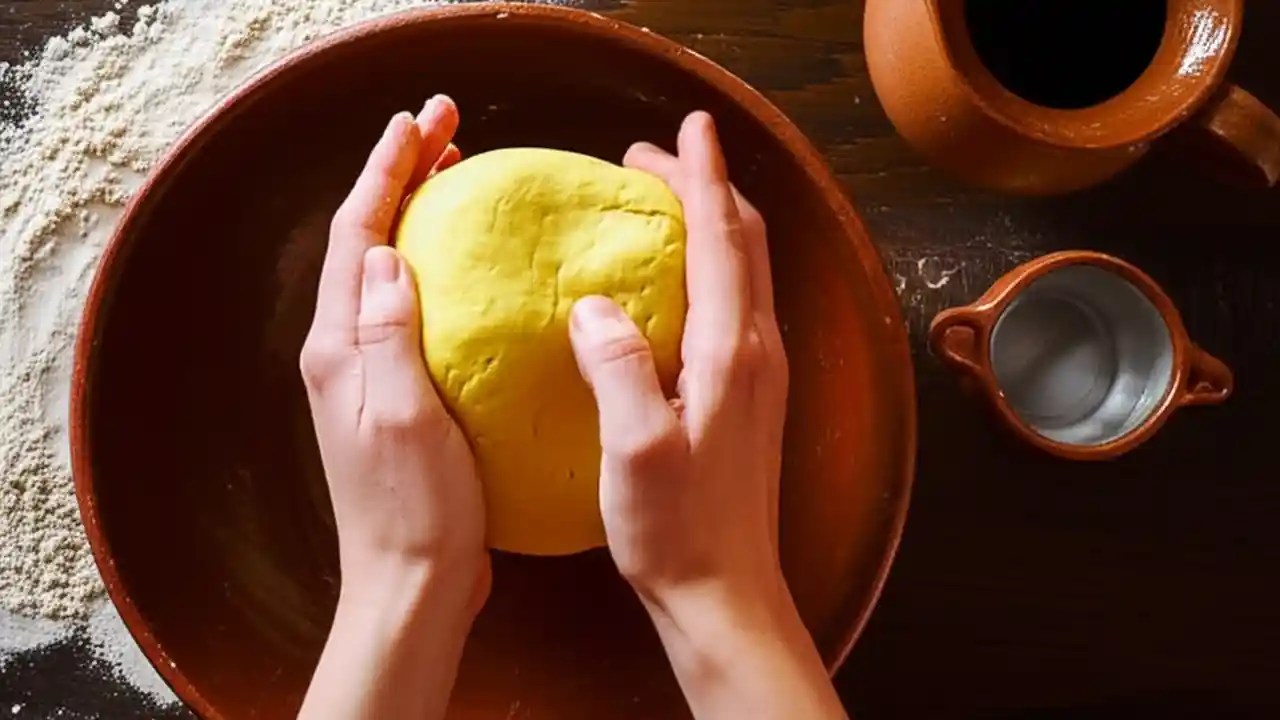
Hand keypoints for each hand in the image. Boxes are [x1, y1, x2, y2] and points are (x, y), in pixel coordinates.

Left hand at [299, 96, 484, 719]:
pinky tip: (463, 266)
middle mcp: (342, 352)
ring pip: (385, 271)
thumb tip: (389, 253)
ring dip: (412, 215)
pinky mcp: (394, 395)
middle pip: (366, 243)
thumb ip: (388, 333)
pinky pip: (407, 307)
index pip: (359, 235)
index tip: (421, 122)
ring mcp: (364, 374)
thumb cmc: (414, 509)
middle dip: (399, 178)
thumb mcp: (402, 415)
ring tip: (452, 176)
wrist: (410, 584)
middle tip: (446, 130)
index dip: (387, 171)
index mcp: (339, 347)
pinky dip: (431, 266)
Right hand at [571, 111, 786, 612]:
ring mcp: (761, 374)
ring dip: (713, 224)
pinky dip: (713, 266)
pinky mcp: (751, 397)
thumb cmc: (677, 533)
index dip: (704, 177)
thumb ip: (618, 371)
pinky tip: (674, 282)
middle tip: (655, 162)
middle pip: (744, 241)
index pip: (722, 239)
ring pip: (747, 270)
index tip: (687, 128)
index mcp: (731, 352)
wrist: (725, 595)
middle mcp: (757, 352)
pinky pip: (738, 304)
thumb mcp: (635, 453)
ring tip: (664, 204)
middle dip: (708, 187)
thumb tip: (594, 304)